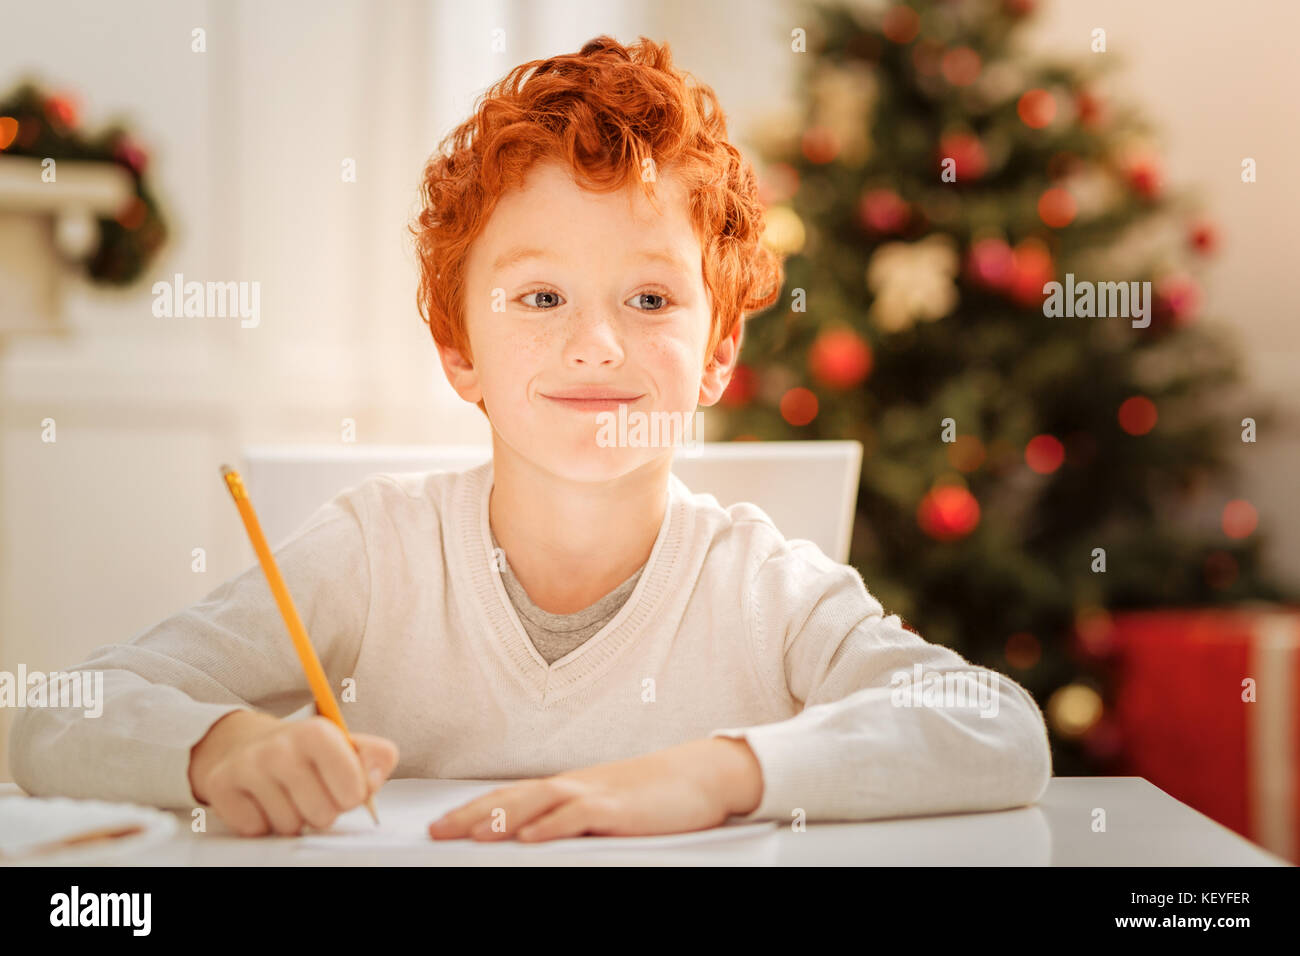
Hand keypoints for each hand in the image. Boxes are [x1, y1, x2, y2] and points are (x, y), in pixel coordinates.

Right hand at [189, 711, 398, 836]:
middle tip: (311, 791)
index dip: (352, 796)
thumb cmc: (306, 751)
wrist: (246, 742)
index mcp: (318, 732)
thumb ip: (376, 759)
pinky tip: (261, 799)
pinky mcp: (220, 786)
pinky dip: (262, 822)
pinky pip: (255, 830)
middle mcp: (280, 746)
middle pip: (323, 815)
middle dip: (323, 811)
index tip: (342, 784)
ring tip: (286, 794)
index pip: (354, 792)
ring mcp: (247, 765)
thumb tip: (372, 781)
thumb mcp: (347, 746)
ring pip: (289, 826)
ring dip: (292, 818)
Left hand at [427, 737, 762, 842]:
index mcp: (569, 787)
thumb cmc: (658, 795)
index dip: (473, 809)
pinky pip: (579, 816)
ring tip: (471, 835)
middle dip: (470, 815)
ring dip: (502, 818)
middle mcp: (575, 785)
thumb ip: (575, 819)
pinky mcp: (619, 809)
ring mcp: (596, 794)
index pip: (511, 796)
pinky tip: (530, 838)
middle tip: (435, 832)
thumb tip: (537, 838)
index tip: (442, 825)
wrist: (702, 774)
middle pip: (512, 797)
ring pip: (538, 802)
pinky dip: (552, 826)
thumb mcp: (609, 807)